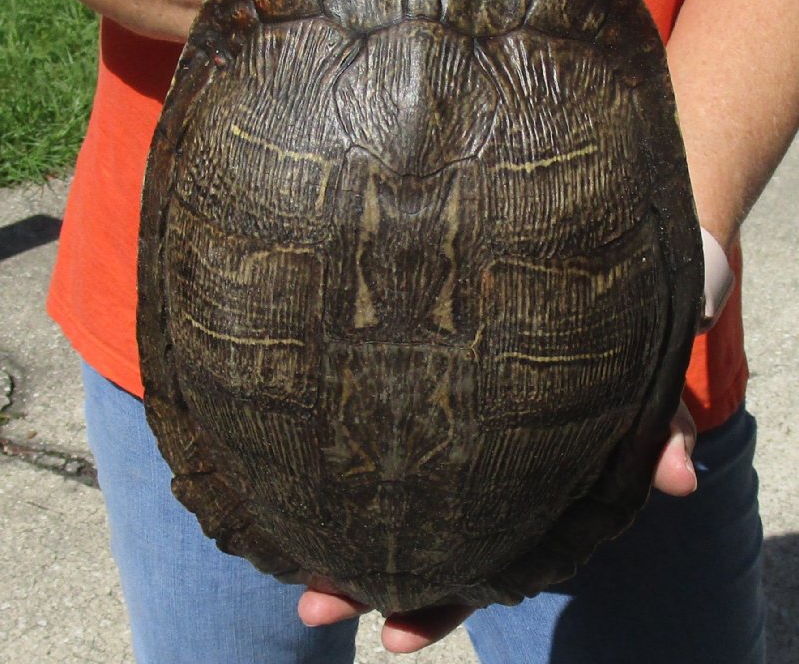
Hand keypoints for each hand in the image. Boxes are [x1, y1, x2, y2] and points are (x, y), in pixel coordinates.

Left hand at [297, 403, 697, 652]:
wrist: (574, 337)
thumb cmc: (603, 384)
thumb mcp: (634, 411)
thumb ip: (655, 440)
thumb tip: (682, 476)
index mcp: (523, 513)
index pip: (480, 573)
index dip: (439, 607)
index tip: (391, 636)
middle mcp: (479, 499)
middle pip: (418, 552)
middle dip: (366, 582)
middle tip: (312, 600)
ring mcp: (448, 464)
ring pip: (390, 511)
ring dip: (340, 534)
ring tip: (289, 556)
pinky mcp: (423, 422)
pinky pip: (380, 457)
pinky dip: (339, 474)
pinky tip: (292, 475)